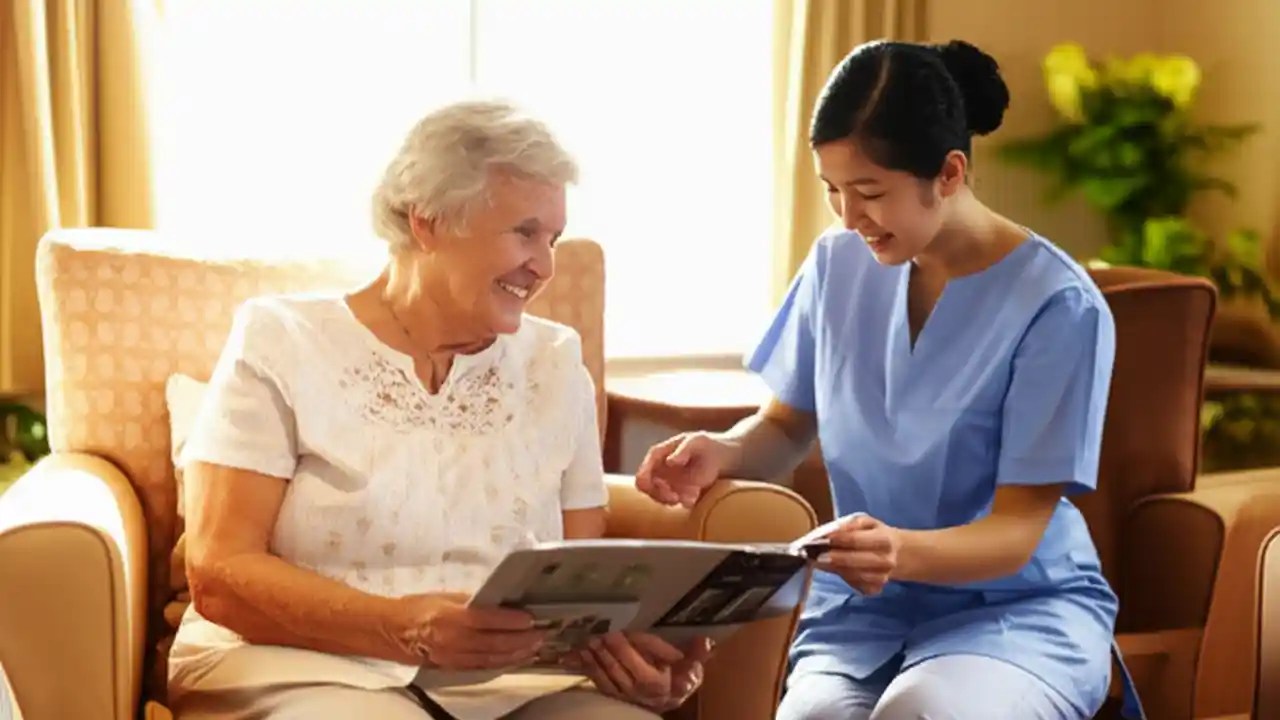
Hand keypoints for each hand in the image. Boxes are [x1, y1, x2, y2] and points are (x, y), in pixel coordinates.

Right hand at [395, 593, 544, 669]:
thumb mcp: (445, 596)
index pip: (487, 620)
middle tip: (541, 634)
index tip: (530, 618)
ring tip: (534, 647)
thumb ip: (472, 601)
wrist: (393, 632)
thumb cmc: (420, 607)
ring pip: (491, 658)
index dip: (510, 620)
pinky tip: (516, 658)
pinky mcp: (454, 666)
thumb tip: (498, 601)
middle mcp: (454, 640)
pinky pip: (482, 666)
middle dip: (521, 640)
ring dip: (516, 654)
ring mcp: (454, 656)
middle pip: (494, 643)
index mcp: (451, 617)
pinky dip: (502, 662)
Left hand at [561, 633, 711, 711]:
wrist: (670, 699)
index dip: (626, 650)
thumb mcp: (693, 668)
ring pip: (605, 677)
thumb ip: (698, 655)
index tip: (616, 633)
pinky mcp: (612, 693)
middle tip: (596, 634)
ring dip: (593, 660)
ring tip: (585, 643)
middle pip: (618, 670)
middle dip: (606, 652)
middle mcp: (637, 690)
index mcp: (656, 682)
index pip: (639, 666)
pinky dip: (586, 669)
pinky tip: (577, 656)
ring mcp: (622, 694)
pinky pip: (597, 682)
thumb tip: (706, 642)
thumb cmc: (680, 678)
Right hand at [635, 432, 734, 507]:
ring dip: (672, 499)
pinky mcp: (677, 491)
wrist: (723, 456)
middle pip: (646, 490)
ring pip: (659, 498)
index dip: (648, 485)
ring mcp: (666, 481)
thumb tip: (668, 462)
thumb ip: (682, 450)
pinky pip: (675, 501)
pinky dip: (684, 501)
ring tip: (690, 495)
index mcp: (657, 455)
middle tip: (675, 498)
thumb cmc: (707, 444)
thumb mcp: (696, 442)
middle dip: (659, 496)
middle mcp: (658, 469)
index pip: (642, 475)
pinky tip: (695, 494)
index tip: (666, 489)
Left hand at [815, 514, 901, 595]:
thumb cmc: (875, 534)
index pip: (857, 540)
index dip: (838, 539)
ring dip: (835, 568)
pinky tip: (838, 569)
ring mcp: (882, 578)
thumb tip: (830, 531)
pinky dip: (844, 577)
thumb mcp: (865, 522)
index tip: (821, 539)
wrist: (897, 553)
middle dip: (834, 558)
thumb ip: (849, 525)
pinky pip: (855, 585)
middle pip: (855, 561)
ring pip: (853, 575)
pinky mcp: (875, 589)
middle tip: (815, 555)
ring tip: (820, 561)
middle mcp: (886, 560)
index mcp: (884, 539)